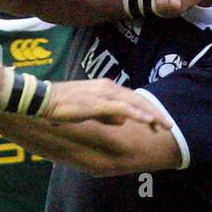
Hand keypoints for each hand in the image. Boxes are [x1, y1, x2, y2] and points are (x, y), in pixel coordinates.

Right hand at [44, 78, 172, 132]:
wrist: (43, 99)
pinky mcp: (99, 103)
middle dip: (155, 112)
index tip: (157, 122)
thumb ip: (106, 115)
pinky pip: (124, 108)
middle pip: (138, 99)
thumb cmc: (61, 105)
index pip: (131, 98)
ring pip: (135, 102)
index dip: (146, 109)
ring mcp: (104, 93)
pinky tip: (150, 121)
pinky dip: (139, 114)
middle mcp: (108, 87)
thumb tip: (123, 122)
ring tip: (165, 125)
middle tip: (169, 125)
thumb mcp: (87, 110)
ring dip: (152, 114)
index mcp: (105, 87)